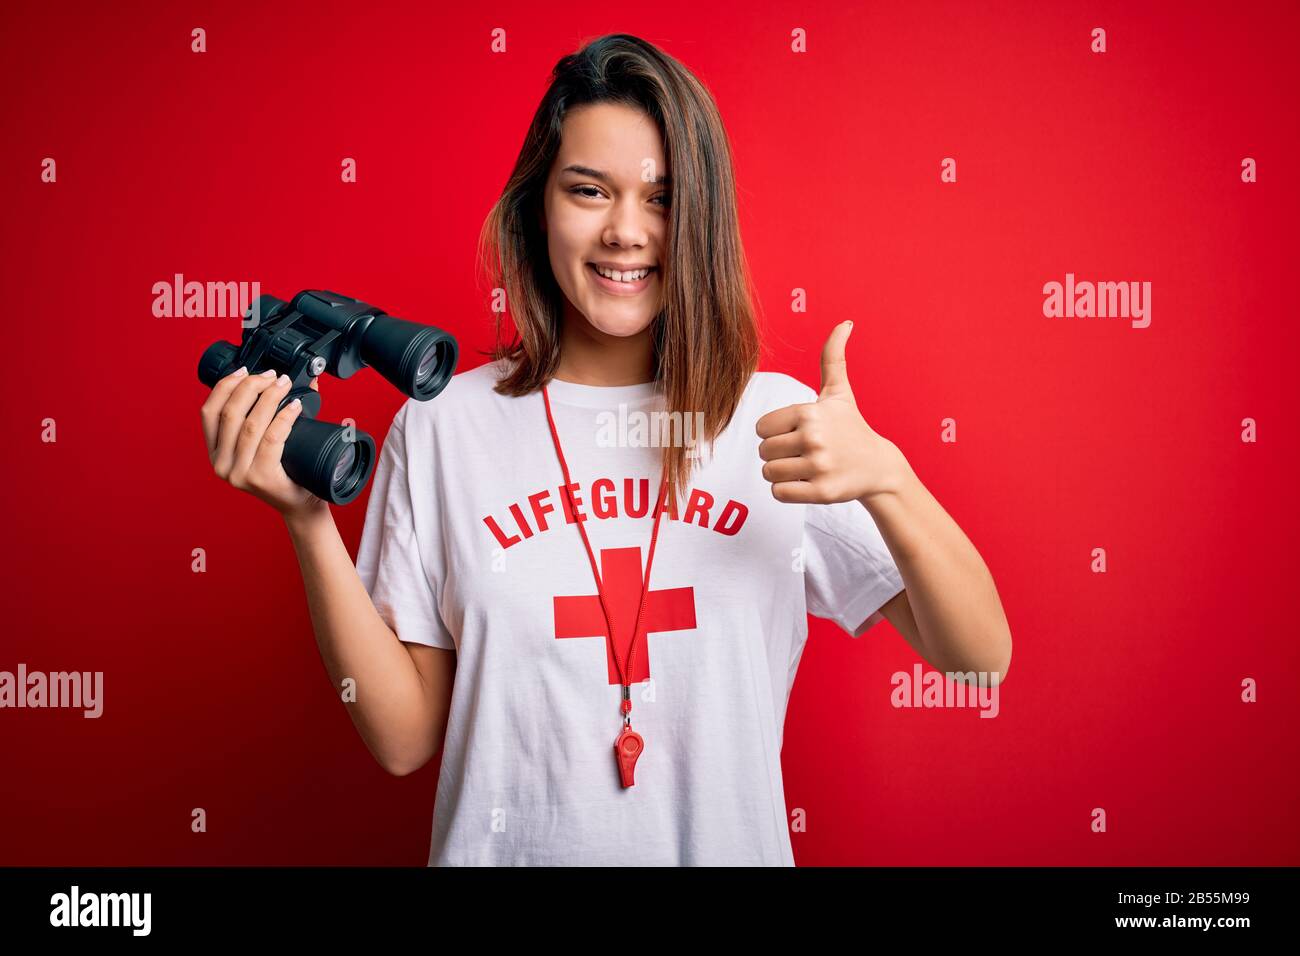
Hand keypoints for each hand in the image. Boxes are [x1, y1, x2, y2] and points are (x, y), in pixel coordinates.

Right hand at [200, 367, 328, 521]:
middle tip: (273, 375)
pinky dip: (284, 417)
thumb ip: (262, 414)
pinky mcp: (259, 477)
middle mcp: (221, 464)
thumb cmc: (284, 471)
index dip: (225, 386)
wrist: (300, 504)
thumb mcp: (264, 443)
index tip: (244, 370)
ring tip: (284, 385)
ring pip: (251, 424)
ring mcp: (238, 473)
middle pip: (230, 413)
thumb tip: (282, 378)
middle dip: (252, 386)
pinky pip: (272, 438)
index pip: (209, 412)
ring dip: (269, 397)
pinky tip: (294, 405)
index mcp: (215, 453)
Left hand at [755, 320, 906, 503]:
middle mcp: (814, 438)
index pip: (761, 427)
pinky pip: (779, 493)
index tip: (797, 433)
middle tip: (802, 452)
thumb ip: (833, 357)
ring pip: (768, 473)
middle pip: (763, 452)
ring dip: (782, 473)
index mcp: (809, 412)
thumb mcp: (839, 392)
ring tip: (805, 467)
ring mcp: (818, 467)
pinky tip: (807, 482)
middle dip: (778, 454)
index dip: (775, 432)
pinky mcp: (821, 492)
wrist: (879, 466)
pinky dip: (787, 491)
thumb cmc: (851, 427)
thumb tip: (845, 322)